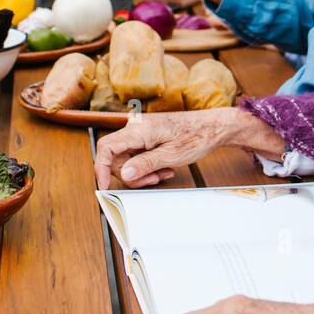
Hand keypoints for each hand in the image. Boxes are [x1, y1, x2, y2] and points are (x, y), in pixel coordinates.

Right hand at [93, 107, 282, 187]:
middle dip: (132, 174)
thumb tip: (124, 174)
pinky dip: (148, 165)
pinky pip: (138, 155)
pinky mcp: (147, 137)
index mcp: (139, 130)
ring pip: (128, 159)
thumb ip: (145, 164)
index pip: (106, 147)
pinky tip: (165, 167)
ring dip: (143, 171)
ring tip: (164, 173)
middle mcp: (136, 128)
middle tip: (153, 180)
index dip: (101, 168)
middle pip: (117, 158)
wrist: (212, 126)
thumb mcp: (171, 155)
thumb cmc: (195, 137)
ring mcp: (141, 132)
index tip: (104, 186)